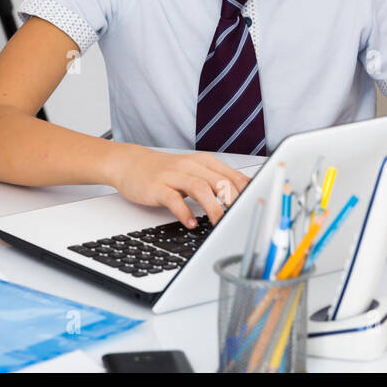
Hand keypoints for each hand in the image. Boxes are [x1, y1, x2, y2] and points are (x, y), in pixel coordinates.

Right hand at [105, 146, 252, 227]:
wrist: (130, 163)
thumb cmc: (165, 171)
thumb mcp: (193, 171)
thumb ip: (215, 181)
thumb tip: (242, 195)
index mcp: (203, 162)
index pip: (232, 175)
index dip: (246, 192)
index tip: (256, 206)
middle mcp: (190, 166)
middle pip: (219, 181)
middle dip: (233, 201)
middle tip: (242, 218)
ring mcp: (173, 176)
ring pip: (199, 188)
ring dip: (213, 208)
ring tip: (220, 224)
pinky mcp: (158, 187)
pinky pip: (174, 199)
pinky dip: (184, 212)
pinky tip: (191, 223)